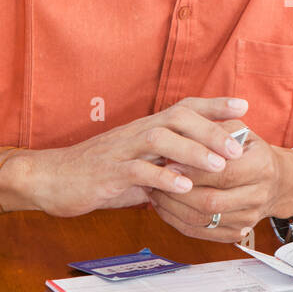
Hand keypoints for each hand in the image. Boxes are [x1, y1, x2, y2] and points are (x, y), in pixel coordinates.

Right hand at [20, 97, 249, 217]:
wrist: (50, 179)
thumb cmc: (93, 174)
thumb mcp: (134, 170)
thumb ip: (161, 170)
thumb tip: (189, 179)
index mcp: (144, 129)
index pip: (183, 107)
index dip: (213, 105)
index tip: (242, 106)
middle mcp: (135, 133)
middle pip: (177, 117)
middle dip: (211, 129)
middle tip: (239, 147)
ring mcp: (121, 151)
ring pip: (160, 139)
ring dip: (192, 151)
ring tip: (219, 165)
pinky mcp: (108, 172)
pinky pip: (138, 171)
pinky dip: (163, 177)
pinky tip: (183, 187)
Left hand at [144, 130, 292, 243]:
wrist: (276, 180)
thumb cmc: (249, 150)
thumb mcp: (239, 130)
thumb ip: (213, 130)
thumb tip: (182, 136)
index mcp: (261, 166)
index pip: (223, 173)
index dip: (193, 171)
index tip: (169, 163)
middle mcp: (258, 195)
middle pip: (212, 201)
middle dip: (178, 192)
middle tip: (156, 179)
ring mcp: (249, 218)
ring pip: (203, 220)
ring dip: (173, 208)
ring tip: (155, 191)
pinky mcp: (237, 232)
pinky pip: (201, 233)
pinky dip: (177, 221)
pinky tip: (164, 206)